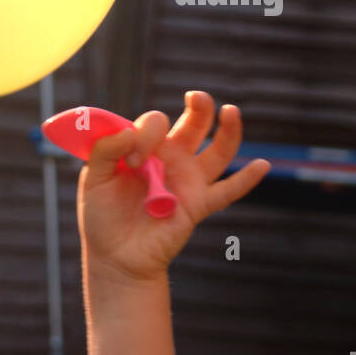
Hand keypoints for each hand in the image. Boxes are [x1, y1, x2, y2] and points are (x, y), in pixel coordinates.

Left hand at [77, 91, 270, 283]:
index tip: (132, 159)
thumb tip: (128, 132)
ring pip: (218, 151)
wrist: (114, 257)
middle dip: (200, 107)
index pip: (155, 123)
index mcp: (146, 148)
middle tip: (195, 97)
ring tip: (231, 112)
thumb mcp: (94, 179)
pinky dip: (246, 180)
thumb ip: (104, 150)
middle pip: (195, 124)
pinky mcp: (197, 205)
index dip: (146, 134)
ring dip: (229, 130)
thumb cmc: (103, 217)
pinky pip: (227, 191)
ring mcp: (188, 181)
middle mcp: (172, 159)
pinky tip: (262, 166)